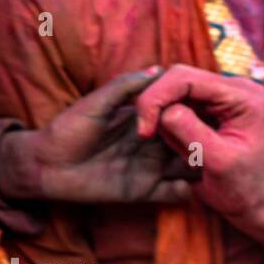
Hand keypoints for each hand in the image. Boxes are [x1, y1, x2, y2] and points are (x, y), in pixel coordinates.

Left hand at [0, 68, 194, 204]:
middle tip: (217, 139)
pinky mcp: (143, 190)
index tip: (212, 108)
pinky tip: (182, 184)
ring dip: (202, 165)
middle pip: (192, 141)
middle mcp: (153, 143)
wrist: (46, 165)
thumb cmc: (67, 129)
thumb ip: (124, 87)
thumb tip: (159, 69)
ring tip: (205, 162)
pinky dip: (185, 191)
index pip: (181, 113)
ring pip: (190, 167)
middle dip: (208, 139)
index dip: (197, 111)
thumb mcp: (96, 104)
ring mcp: (150, 167)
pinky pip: (174, 194)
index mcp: (145, 119)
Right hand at [135, 64, 263, 218]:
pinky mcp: (212, 106)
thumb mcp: (218, 163)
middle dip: (156, 104)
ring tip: (174, 146)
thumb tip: (164, 111)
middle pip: (178, 78)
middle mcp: (235, 88)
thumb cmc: (243, 188)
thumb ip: (192, 133)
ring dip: (162, 115)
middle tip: (145, 134)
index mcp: (244, 97)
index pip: (186, 79)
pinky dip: (168, 121)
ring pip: (175, 89)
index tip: (144, 130)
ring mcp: (223, 96)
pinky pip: (179, 103)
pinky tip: (178, 144)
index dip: (156, 98)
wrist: (258, 202)